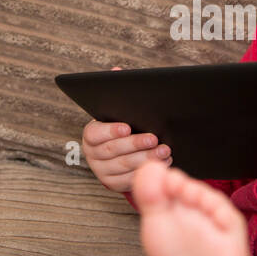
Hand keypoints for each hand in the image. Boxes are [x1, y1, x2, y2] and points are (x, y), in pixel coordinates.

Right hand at [82, 67, 171, 192]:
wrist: (129, 152)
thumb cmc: (127, 125)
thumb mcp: (122, 110)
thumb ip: (119, 91)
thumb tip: (117, 71)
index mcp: (91, 135)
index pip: (94, 133)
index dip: (110, 131)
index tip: (127, 126)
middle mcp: (92, 155)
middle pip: (112, 151)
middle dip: (135, 144)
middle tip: (154, 139)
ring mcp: (103, 171)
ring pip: (124, 166)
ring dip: (146, 158)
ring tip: (165, 151)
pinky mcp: (115, 184)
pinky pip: (131, 181)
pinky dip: (148, 172)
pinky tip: (164, 164)